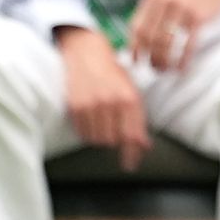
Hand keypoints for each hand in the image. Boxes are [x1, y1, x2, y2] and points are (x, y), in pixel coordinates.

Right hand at [58, 27, 151, 169]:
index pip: (132, 136)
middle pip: (113, 141)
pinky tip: (90, 119)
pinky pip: (82, 133)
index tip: (130, 166)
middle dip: (114, 141)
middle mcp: (111, 103)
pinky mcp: (75, 107)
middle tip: (113, 130)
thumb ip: (138, 120)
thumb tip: (144, 146)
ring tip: (101, 121)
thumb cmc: (112, 73)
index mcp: (129, 99)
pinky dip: (87, 132)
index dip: (131, 154)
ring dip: (100, 137)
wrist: (86, 54)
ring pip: (97, 140)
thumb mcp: (131, 92)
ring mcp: (91, 105)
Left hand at [127, 0, 219, 72]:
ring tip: (166, 69)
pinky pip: (187, 45)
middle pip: (150, 38)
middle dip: (150, 57)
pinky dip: (183, 60)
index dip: (134, 47)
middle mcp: (165, 2)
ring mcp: (182, 9)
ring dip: (164, 61)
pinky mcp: (198, 17)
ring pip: (165, 43)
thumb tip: (135, 45)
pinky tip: (181, 68)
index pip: (137, 27)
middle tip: (155, 68)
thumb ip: (150, 14)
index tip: (136, 61)